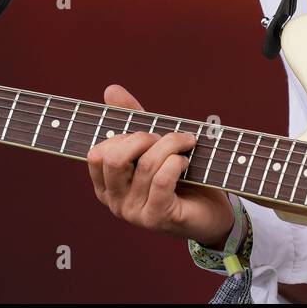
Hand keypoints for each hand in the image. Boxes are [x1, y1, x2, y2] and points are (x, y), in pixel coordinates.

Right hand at [86, 84, 234, 246]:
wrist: (210, 211)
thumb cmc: (179, 175)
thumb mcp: (152, 144)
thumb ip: (131, 119)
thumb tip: (110, 90)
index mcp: (107, 186)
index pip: (96, 155)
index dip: (121, 137)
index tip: (146, 133)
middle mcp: (115, 202)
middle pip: (113, 159)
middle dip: (142, 138)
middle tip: (163, 136)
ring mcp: (135, 214)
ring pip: (145, 165)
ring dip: (170, 144)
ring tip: (185, 143)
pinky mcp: (158, 218)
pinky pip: (161, 181)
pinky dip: (176, 162)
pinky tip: (185, 161)